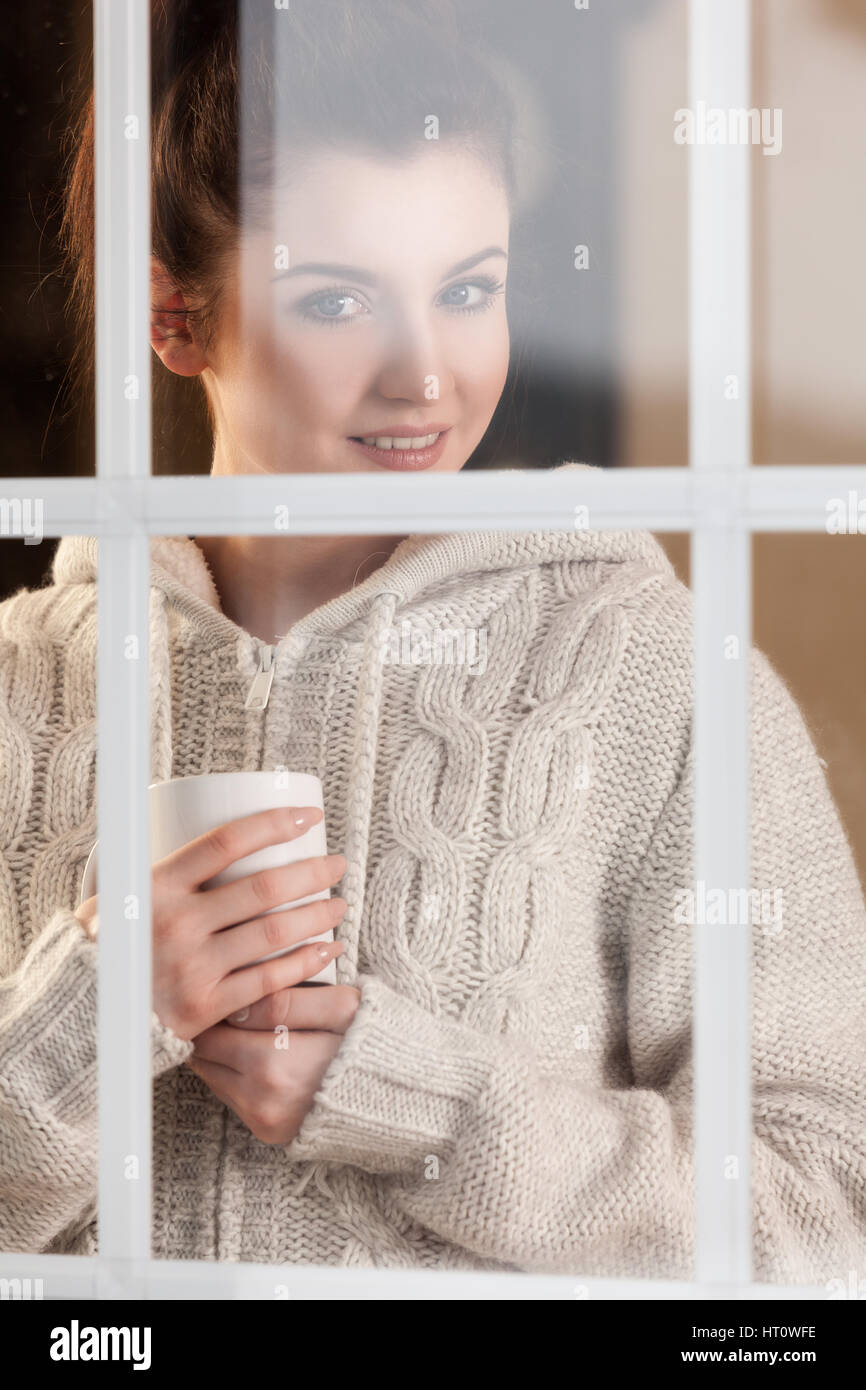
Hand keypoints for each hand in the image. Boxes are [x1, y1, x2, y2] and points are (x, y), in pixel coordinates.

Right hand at [74, 805, 348, 1041]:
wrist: (78, 1020)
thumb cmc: (103, 950)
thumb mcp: (116, 897)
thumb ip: (158, 870)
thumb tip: (197, 831)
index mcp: (155, 886)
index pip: (226, 842)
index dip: (274, 824)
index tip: (309, 816)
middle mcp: (176, 923)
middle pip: (263, 887)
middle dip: (312, 872)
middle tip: (338, 864)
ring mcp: (192, 967)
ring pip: (273, 931)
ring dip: (317, 914)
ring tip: (338, 904)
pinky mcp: (205, 1007)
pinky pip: (268, 979)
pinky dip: (304, 961)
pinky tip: (327, 949)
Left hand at [188, 974, 361, 1144]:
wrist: (405, 1100)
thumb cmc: (374, 1045)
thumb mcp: (342, 1007)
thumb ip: (286, 1000)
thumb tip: (238, 1002)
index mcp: (272, 1063)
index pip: (211, 1028)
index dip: (216, 1003)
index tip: (228, 987)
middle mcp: (259, 1098)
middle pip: (205, 1054)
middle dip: (215, 1028)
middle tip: (236, 1005)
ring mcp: (262, 1120)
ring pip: (214, 1075)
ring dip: (224, 1052)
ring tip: (252, 1030)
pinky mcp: (268, 1133)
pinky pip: (232, 1097)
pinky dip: (238, 1074)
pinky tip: (264, 1055)